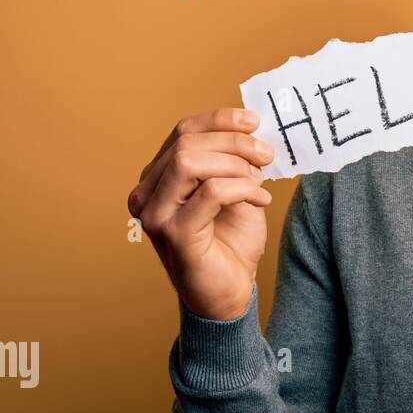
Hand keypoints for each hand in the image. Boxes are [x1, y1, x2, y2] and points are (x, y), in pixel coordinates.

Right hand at [128, 108, 275, 319]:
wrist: (230, 293)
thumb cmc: (230, 242)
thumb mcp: (235, 190)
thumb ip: (233, 161)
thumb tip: (251, 128)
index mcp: (158, 178)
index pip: (183, 131)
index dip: (220, 120)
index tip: (254, 121)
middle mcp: (146, 194)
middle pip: (187, 143)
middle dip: (234, 141)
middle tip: (266, 154)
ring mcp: (155, 215)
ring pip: (190, 162)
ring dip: (236, 164)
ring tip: (260, 180)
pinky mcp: (175, 234)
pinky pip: (211, 193)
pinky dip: (243, 189)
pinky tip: (261, 200)